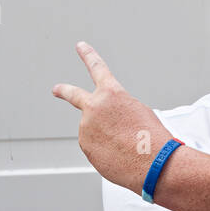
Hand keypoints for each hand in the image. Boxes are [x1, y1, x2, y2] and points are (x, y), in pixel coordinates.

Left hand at [52, 42, 174, 192]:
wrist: (153, 163)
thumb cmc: (151, 137)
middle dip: (64, 90)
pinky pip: (95, 147)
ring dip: (106, 138)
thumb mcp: (139, 112)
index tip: (81, 47)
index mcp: (112, 93)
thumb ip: (117, 111)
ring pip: (93, 131)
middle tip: (56, 89)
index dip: (88, 55)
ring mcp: (86, 128)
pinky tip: (119, 155)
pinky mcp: (85, 147)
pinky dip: (106, 151)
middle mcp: (94, 108)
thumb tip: (105, 124)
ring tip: (126, 145)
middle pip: (73, 95)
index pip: (98, 68)